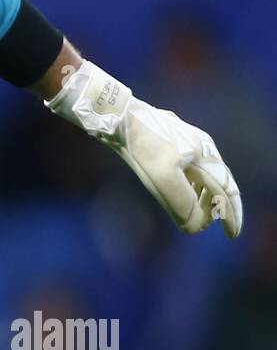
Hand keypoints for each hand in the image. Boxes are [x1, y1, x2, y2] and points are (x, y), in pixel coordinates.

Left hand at [45, 59, 242, 237]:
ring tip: (203, 212)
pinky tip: (185, 190)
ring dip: (208, 195)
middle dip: (223, 206)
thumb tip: (195, 225)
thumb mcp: (162, 177)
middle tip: (225, 227)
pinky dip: (194, 183)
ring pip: (206, 173)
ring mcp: (187, 139)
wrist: (118, 115)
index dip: (230, 215)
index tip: (232, 235)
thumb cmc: (141, 145)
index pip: (224, 191)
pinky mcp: (171, 137)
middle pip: (220, 182)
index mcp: (204, 155)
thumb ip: (182, 202)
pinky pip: (191, 165)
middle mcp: (202, 146)